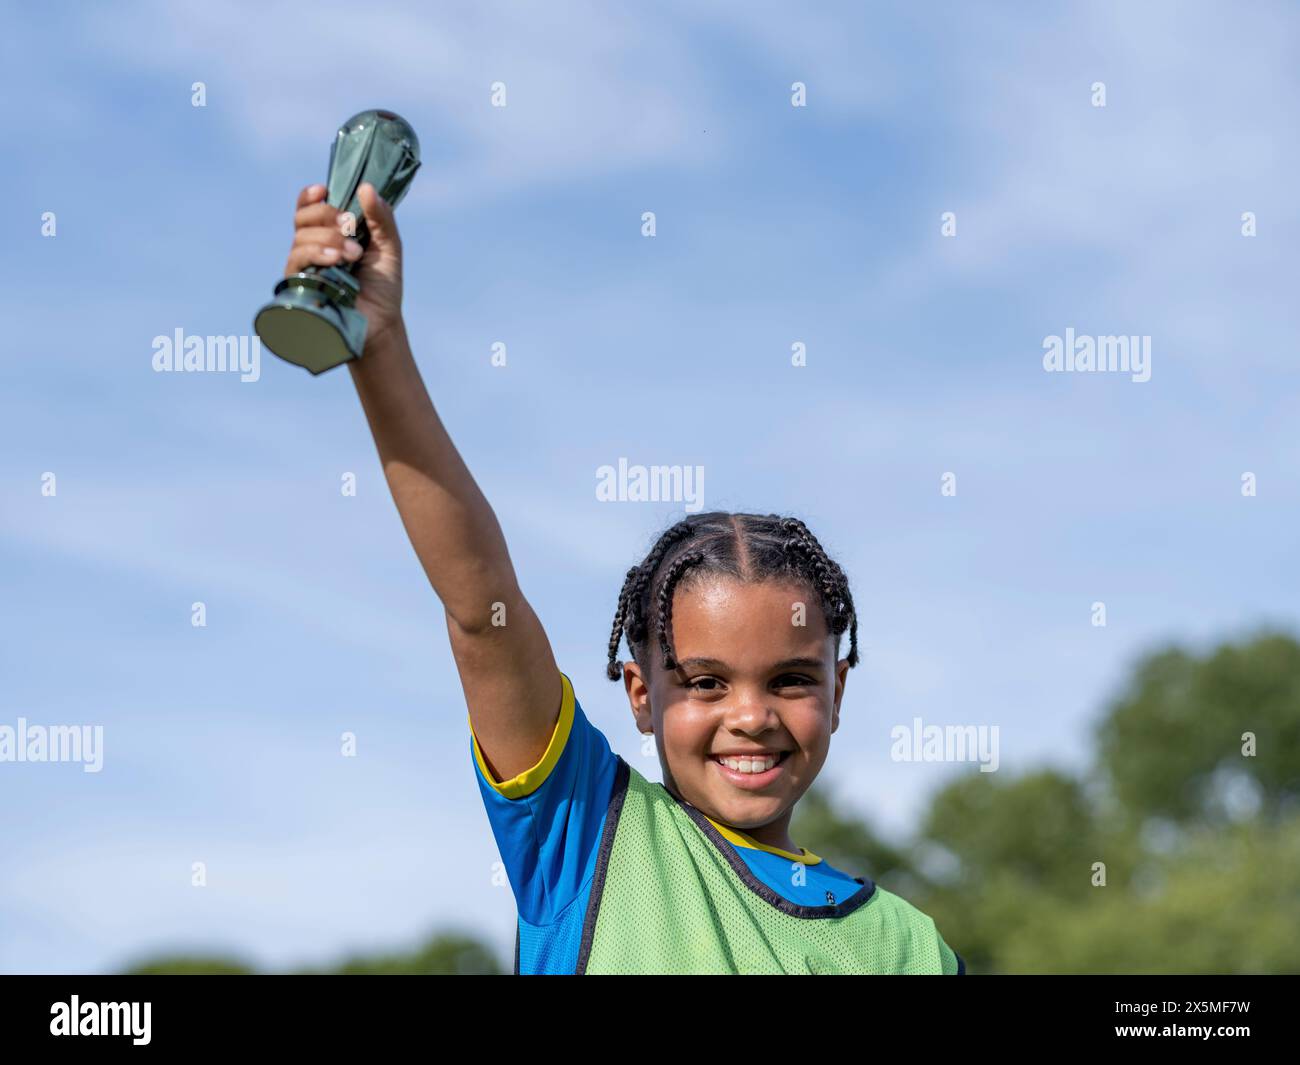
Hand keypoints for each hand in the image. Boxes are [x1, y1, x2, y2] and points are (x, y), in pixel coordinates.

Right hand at [284, 181, 404, 353]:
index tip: (323, 191)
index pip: (309, 208)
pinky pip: (297, 260)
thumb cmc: (383, 286)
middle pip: (303, 218)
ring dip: (328, 239)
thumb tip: (366, 188)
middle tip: (350, 227)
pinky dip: (317, 254)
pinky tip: (336, 260)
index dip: (311, 196)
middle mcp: (313, 246)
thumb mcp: (389, 247)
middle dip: (327, 216)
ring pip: (301, 238)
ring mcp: (304, 266)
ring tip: (353, 254)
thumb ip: (381, 218)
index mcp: (331, 233)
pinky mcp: (299, 285)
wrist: (381, 323)